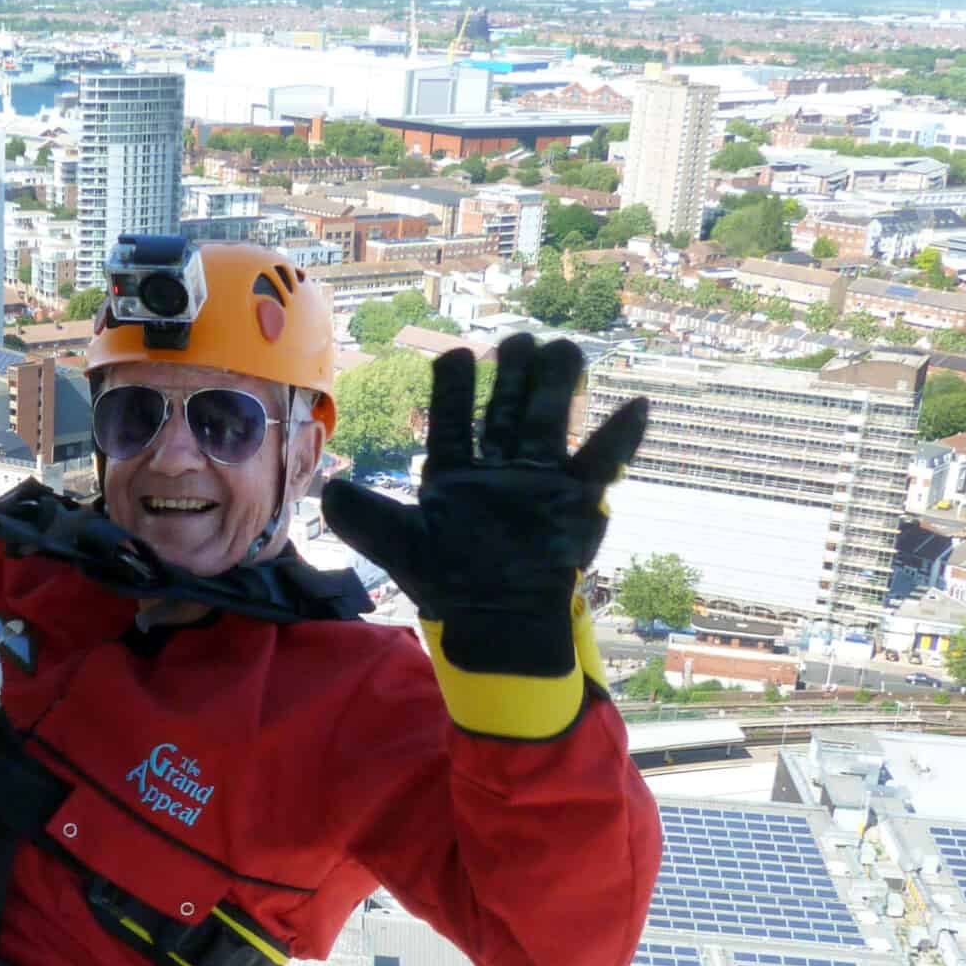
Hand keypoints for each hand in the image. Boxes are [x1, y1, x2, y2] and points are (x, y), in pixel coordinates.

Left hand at [324, 333, 645, 682]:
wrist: (496, 626)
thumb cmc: (449, 586)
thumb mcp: (401, 548)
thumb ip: (365, 520)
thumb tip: (329, 491)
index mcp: (454, 474)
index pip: (451, 422)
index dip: (453, 389)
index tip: (456, 356)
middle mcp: (497, 469)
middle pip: (505, 411)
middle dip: (511, 375)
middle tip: (518, 339)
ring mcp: (537, 481)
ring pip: (548, 423)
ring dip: (556, 386)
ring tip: (565, 349)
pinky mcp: (573, 501)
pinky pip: (599, 464)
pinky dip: (618, 439)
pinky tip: (636, 406)